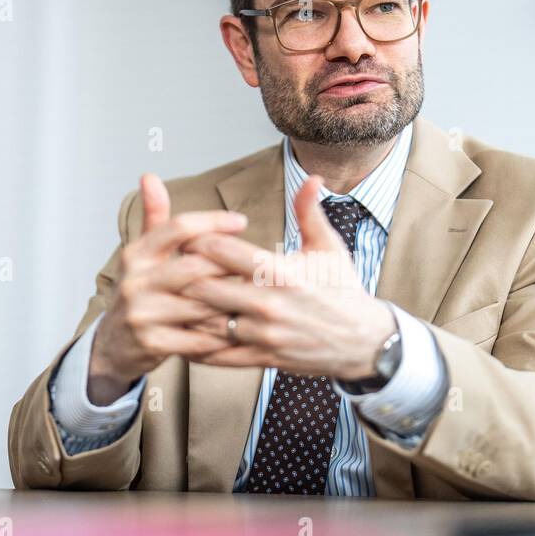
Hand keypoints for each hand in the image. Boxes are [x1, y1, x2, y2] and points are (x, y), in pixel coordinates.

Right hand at [89, 174, 246, 403]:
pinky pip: (196, 339)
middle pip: (193, 265)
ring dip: (230, 301)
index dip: (212, 222)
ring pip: (199, 303)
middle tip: (260, 264)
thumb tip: (149, 175)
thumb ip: (153, 217)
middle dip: (229, 265)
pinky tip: (240, 329)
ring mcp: (142, 313)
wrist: (113, 344)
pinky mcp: (151, 343)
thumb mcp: (141, 254)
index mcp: (137, 254)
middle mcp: (136, 281)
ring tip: (257, 295)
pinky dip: (220, 335)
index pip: (178, 228)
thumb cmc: (140, 292)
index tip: (242, 221)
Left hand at [181, 175, 397, 378]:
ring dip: (188, 311)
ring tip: (171, 300)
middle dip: (185, 276)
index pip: (223, 251)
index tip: (186, 237)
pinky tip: (184, 333)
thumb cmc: (343, 289)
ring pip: (207, 322)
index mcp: (281, 271)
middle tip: (170, 268)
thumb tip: (310, 177)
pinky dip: (198, 346)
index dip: (198, 241)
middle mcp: (269, 303)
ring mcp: (265, 334)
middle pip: (205, 287)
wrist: (364, 341)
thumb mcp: (329, 247)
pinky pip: (219, 355)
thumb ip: (310, 211)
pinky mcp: (263, 358)